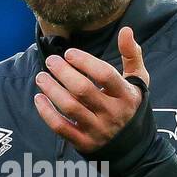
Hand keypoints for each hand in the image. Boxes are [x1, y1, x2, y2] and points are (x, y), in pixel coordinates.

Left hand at [34, 26, 150, 152]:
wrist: (132, 146)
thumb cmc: (129, 106)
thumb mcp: (138, 81)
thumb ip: (132, 55)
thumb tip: (125, 29)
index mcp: (126, 95)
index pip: (105, 75)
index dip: (85, 62)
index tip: (69, 53)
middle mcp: (112, 113)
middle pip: (83, 90)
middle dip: (63, 73)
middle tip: (51, 61)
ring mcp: (97, 130)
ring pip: (70, 107)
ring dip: (52, 90)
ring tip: (41, 77)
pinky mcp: (84, 143)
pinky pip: (61, 127)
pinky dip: (46, 113)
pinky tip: (38, 99)